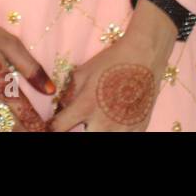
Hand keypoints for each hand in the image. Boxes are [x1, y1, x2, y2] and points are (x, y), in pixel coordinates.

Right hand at [0, 21, 53, 131]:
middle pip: (9, 127)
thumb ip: (32, 69)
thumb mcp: (11, 45)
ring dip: (0, 136)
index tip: (45, 131)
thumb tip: (51, 90)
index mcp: (4, 86)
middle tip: (32, 136)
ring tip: (10, 138)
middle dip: (23, 133)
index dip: (38, 127)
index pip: (27, 115)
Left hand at [47, 0, 175, 131]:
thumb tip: (60, 110)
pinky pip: (123, 137)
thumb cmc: (110, 62)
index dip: (52, 127)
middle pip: (83, 136)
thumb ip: (68, 96)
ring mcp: (123, 129)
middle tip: (82, 119)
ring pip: (104, 139)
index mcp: (85, 106)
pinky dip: (116, 130)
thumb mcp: (81, 74)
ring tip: (100, 118)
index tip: (54, 125)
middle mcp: (103, 122)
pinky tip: (116, 119)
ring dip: (97, 130)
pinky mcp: (139, 130)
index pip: (58, 128)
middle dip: (78, 129)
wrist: (143, 57)